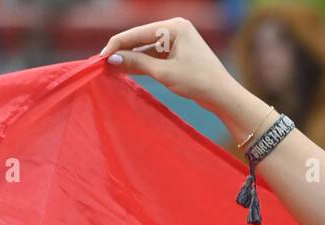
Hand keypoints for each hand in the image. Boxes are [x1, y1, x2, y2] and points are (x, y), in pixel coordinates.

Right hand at [100, 17, 236, 112]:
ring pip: (147, 49)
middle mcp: (175, 29)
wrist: (225, 97)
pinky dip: (143, 64)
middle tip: (102, 64)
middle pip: (140, 39)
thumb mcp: (164, 73)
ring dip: (131, 60)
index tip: (100, 57)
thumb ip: (136, 64)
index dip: (116, 45)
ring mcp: (178, 41)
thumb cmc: (199, 82)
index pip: (137, 33)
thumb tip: (111, 59)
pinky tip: (126, 71)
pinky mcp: (179, 53)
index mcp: (174, 26)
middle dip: (122, 52)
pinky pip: (155, 57)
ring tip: (110, 69)